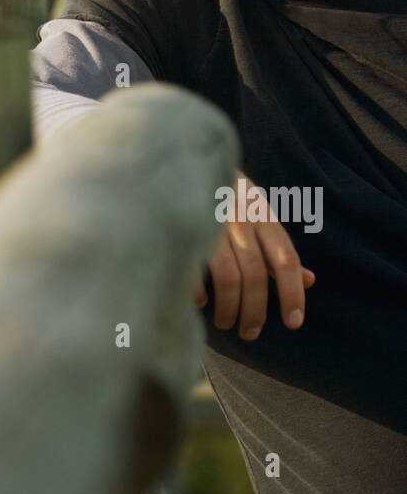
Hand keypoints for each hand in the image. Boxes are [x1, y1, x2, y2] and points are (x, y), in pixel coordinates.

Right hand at [191, 172, 314, 340]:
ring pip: (229, 277)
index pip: (286, 259)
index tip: (293, 323)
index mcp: (262, 214)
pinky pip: (194, 269)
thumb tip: (310, 280)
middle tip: (250, 333)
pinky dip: (199, 291)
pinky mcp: (183, 227)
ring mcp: (210, 223)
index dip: (292, 293)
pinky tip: (200, 302)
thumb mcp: (259, 214)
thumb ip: (279, 248)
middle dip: (256, 311)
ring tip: (226, 322)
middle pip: (256, 274)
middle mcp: (240, 218)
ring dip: (230, 309)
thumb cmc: (227, 196)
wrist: (185, 159)